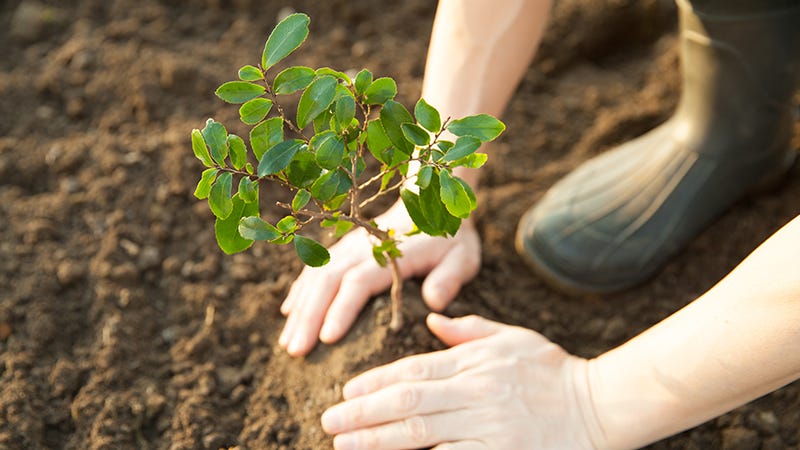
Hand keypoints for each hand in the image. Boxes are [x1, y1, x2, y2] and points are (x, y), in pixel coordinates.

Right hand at [278, 202, 481, 356]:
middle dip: (309, 317)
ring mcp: (348, 246)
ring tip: (287, 343)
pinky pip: (315, 268)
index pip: (359, 282)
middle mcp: (362, 248)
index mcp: (390, 253)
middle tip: (296, 351)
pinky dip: (300, 291)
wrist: (431, 203)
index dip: (341, 309)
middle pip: (327, 282)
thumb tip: (434, 302)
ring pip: (316, 276)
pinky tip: (289, 313)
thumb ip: (449, 278)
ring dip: (300, 310)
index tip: (327, 339)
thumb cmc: (449, 239)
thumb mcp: (462, 257)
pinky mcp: (342, 249)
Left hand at [321, 314, 603, 449]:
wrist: (600, 406)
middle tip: (329, 422)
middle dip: (363, 413)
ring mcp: (487, 427)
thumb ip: (469, 330)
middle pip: (408, 403)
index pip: (413, 371)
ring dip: (377, 440)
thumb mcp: (512, 338)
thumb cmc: (552, 370)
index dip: (374, 382)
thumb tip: (432, 319)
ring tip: (345, 444)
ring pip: (421, 434)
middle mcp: (476, 393)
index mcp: (474, 363)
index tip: (346, 393)